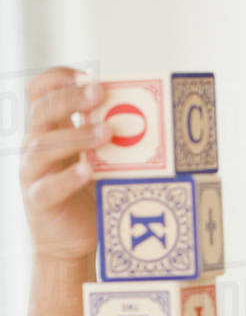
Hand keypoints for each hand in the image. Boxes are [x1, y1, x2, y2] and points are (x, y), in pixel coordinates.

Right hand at [18, 65, 112, 261]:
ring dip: (77, 135)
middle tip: (99, 92)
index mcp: (48, 129)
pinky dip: (68, 177)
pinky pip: (48, 186)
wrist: (70, 240)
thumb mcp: (98, 161)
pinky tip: (88, 170)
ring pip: (44, 145)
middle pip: (43, 110)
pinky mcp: (38, 200)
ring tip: (107, 133)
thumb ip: (106, 140)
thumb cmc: (86, 196)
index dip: (58, 78)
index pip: (40, 91)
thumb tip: (143, 118)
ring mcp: (32, 172)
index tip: (86, 74)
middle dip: (71, 97)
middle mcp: (34, 145)